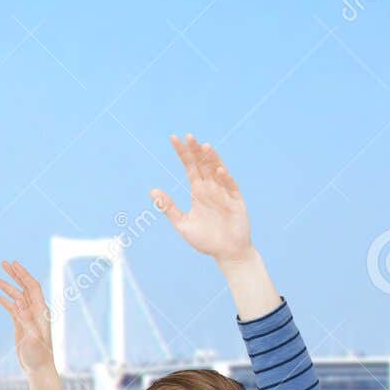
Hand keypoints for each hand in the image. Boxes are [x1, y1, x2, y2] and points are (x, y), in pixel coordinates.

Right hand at [0, 259, 55, 376]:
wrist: (38, 368)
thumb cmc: (39, 356)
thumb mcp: (33, 338)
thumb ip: (26, 320)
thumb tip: (17, 301)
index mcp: (41, 311)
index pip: (32, 287)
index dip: (24, 274)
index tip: (14, 264)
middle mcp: (35, 311)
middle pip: (24, 287)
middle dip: (14, 274)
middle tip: (3, 262)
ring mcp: (27, 317)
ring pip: (16, 296)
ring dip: (6, 286)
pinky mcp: (21, 324)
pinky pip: (12, 307)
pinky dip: (4, 299)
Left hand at [151, 134, 252, 264]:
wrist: (226, 253)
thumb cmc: (205, 239)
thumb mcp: (182, 223)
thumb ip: (168, 207)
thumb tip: (153, 190)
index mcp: (198, 192)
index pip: (189, 168)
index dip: (183, 154)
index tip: (174, 138)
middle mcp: (211, 189)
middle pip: (203, 165)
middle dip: (196, 151)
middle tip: (188, 136)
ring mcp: (224, 194)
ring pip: (217, 172)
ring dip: (211, 160)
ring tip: (204, 146)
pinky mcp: (236, 202)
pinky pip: (230, 188)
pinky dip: (225, 179)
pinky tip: (218, 170)